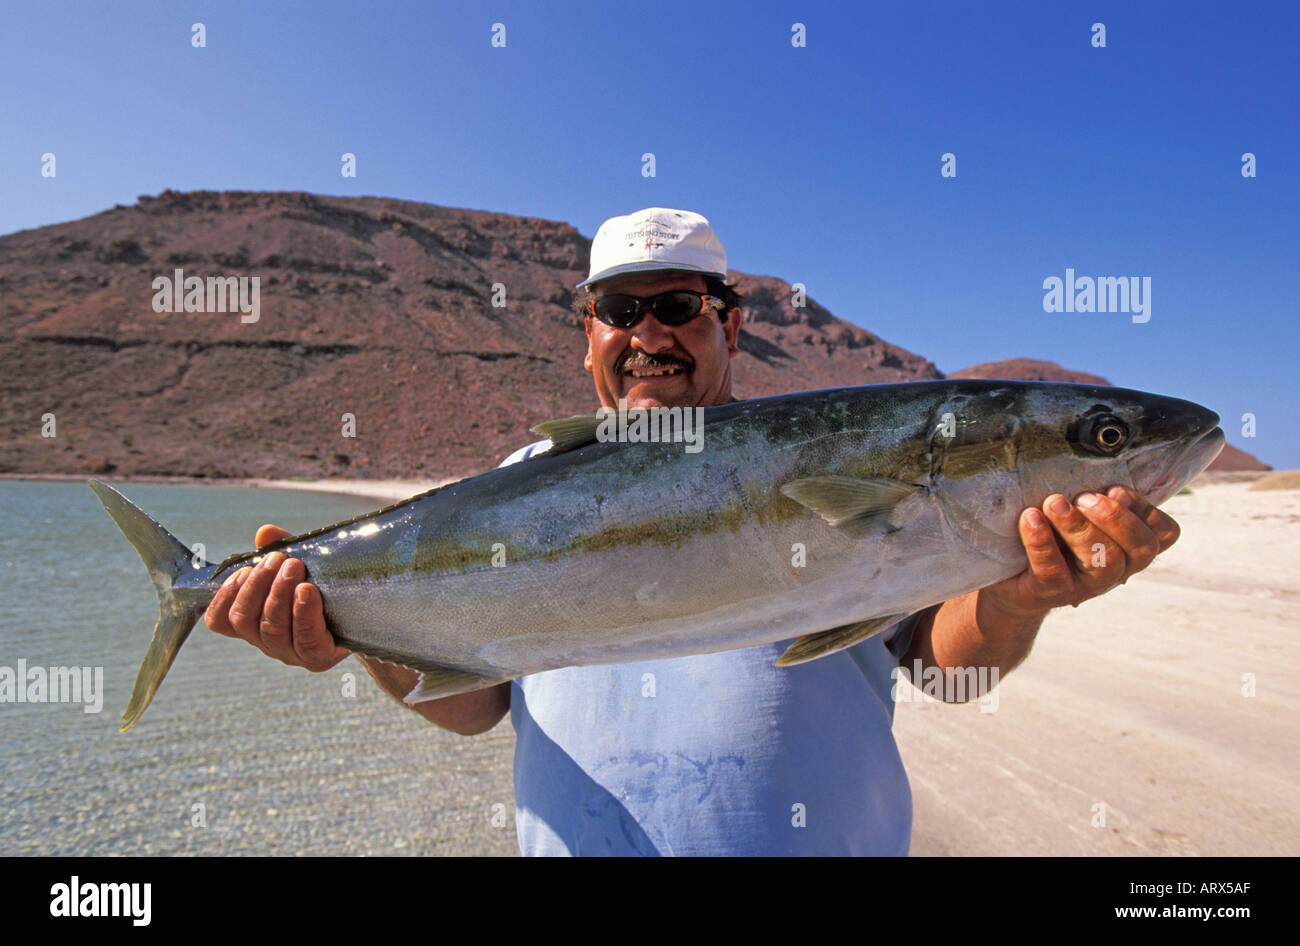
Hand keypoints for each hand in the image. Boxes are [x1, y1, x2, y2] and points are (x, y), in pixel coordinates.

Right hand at [203, 524, 349, 670]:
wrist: (367, 615)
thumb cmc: (326, 587)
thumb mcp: (302, 564)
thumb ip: (281, 548)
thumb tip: (265, 533)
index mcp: (254, 622)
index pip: (220, 620)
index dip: (224, 596)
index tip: (242, 570)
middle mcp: (267, 641)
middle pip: (245, 620)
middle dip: (257, 584)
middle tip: (277, 558)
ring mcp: (291, 653)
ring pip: (271, 629)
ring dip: (279, 593)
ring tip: (294, 566)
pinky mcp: (318, 657)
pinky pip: (306, 639)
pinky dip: (303, 613)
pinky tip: (307, 591)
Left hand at [983, 486, 1180, 617]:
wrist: (1009, 574)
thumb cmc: (1052, 529)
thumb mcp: (1078, 507)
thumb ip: (1096, 489)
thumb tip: (1101, 444)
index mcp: (1130, 546)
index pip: (1164, 534)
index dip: (1148, 511)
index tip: (1117, 489)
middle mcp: (1117, 569)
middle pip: (1140, 549)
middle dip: (1116, 518)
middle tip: (1085, 497)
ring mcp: (1085, 586)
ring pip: (1102, 563)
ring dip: (1079, 528)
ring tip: (1054, 503)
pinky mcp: (1050, 593)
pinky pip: (1052, 571)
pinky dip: (1042, 542)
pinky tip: (1030, 518)